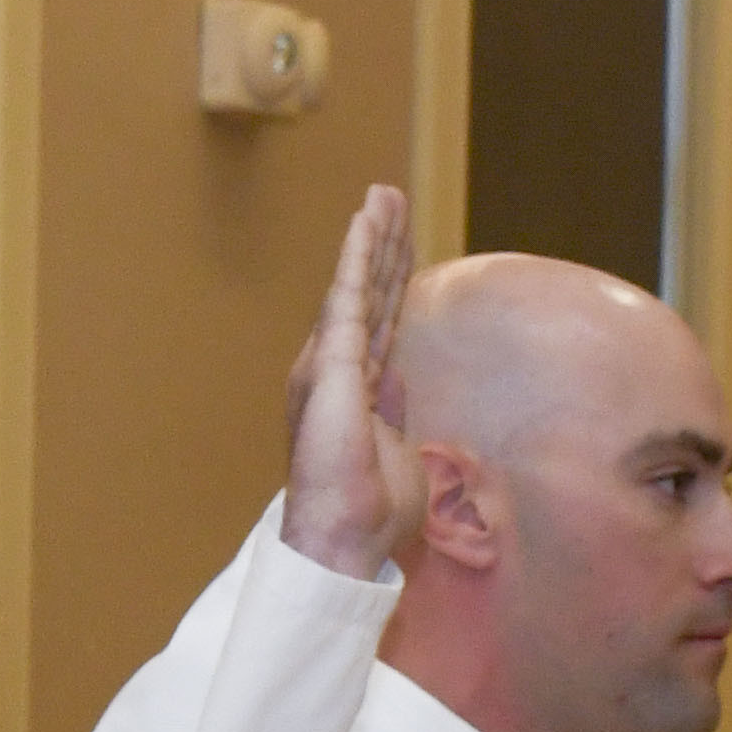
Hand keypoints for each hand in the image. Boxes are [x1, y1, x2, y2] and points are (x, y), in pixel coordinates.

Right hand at [278, 184, 422, 578]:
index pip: (380, 319)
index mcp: (356, 389)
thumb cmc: (369, 513)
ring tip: (384, 193)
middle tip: (391, 194)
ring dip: (373, 236)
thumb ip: (395, 408)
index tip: (402, 238)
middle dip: (383, 243)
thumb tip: (399, 376)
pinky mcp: (330, 364)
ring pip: (359, 285)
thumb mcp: (397, 449)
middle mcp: (337, 369)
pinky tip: (365, 221)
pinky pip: (347, 298)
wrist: (345, 539)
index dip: (391, 276)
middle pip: (369, 292)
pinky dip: (356, 256)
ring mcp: (330, 364)